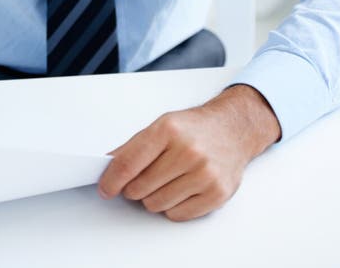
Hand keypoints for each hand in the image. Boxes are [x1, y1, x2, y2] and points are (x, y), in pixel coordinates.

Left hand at [98, 85, 280, 220]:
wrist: (233, 129)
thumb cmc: (195, 128)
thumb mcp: (162, 124)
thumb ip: (134, 146)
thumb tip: (109, 166)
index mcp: (169, 129)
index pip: (129, 163)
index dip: (111, 180)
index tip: (105, 188)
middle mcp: (188, 151)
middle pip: (140, 188)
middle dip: (133, 188)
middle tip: (141, 179)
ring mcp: (204, 173)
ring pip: (156, 204)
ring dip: (153, 198)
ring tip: (164, 181)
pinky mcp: (217, 193)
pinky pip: (178, 215)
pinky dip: (173, 206)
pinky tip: (180, 189)